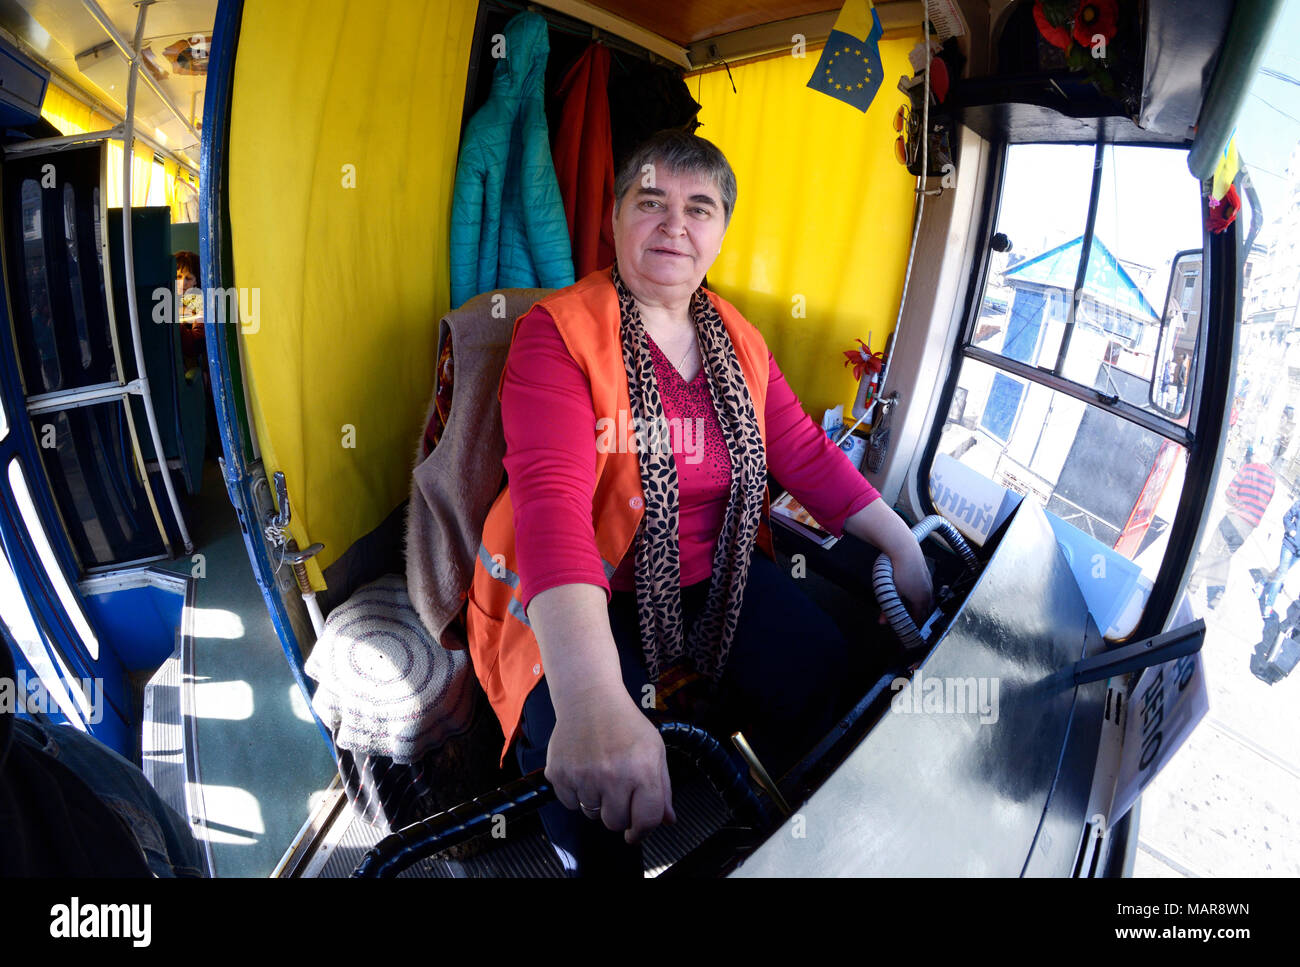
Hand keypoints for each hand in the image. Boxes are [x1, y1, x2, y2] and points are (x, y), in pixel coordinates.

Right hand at [545, 688, 675, 843]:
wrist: (589, 698)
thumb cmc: (624, 723)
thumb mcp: (655, 749)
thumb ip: (663, 788)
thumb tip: (667, 820)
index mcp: (642, 770)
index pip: (645, 820)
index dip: (642, 831)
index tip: (636, 833)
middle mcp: (612, 775)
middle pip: (615, 823)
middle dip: (618, 813)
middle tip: (617, 790)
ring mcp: (583, 775)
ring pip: (591, 814)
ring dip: (596, 801)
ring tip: (599, 772)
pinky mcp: (559, 774)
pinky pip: (569, 803)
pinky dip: (575, 793)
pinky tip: (582, 769)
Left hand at [880, 539, 932, 625]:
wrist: (905, 550)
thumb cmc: (898, 571)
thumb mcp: (891, 592)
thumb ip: (887, 608)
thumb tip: (882, 622)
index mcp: (920, 599)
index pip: (919, 617)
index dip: (914, 625)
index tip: (909, 630)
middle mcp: (927, 593)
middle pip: (926, 610)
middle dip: (919, 617)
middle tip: (912, 623)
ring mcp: (929, 583)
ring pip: (928, 600)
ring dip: (922, 607)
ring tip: (916, 611)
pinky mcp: (927, 575)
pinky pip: (927, 591)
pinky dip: (923, 597)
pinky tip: (916, 594)